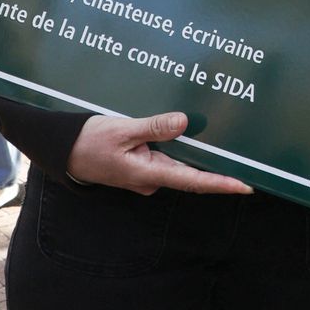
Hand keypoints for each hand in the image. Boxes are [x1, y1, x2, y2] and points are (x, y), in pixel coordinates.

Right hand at [66, 111, 253, 195]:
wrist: (63, 151)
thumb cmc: (89, 142)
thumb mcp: (121, 130)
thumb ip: (154, 127)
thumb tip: (184, 122)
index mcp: (149, 174)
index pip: (193, 181)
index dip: (221, 184)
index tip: (246, 186)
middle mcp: (153, 178)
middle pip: (192, 172)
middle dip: (218, 166)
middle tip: (246, 156)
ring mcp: (148, 174)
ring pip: (180, 163)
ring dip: (200, 154)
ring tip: (227, 140)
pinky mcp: (144, 165)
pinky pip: (168, 157)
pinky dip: (181, 147)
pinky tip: (193, 134)